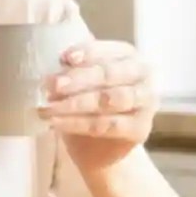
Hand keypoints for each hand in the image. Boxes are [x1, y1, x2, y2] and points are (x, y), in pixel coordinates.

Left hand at [40, 41, 157, 171]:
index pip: (108, 50)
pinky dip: (78, 123)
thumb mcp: (80, 82)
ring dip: (77, 102)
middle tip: (52, 85)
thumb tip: (60, 62)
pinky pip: (107, 125)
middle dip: (79, 79)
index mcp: (129, 55)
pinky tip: (57, 123)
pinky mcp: (140, 129)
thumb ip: (73, 70)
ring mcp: (146, 102)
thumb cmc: (90, 104)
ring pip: (109, 100)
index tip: (64, 58)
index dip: (87, 52)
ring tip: (50, 107)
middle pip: (110, 74)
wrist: (102, 146)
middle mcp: (143, 75)